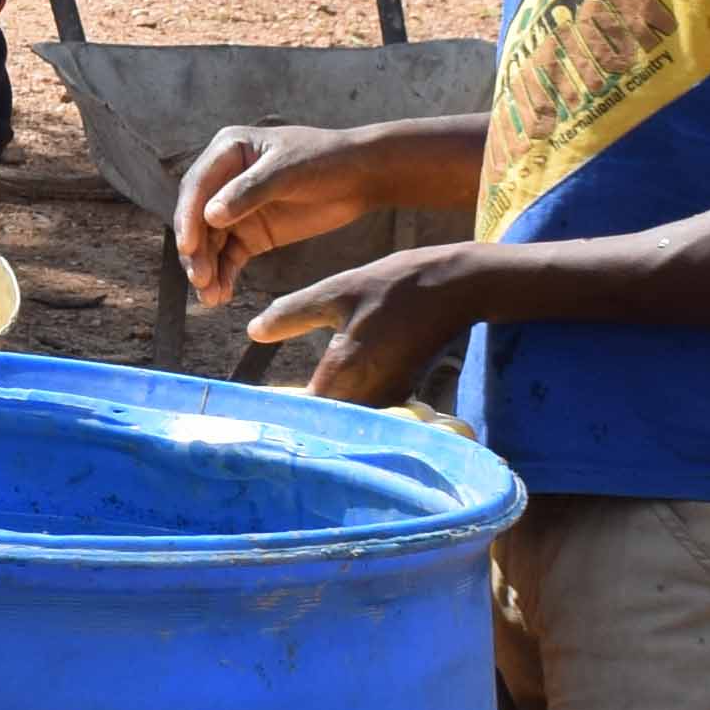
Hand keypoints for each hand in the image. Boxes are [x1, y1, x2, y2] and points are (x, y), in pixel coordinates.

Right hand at [175, 122, 398, 302]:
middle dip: (196, 251)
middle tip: (199, 279)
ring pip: (211, 243)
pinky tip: (222, 295)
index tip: (188, 247)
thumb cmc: (325, 160)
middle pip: (198, 219)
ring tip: (210, 297)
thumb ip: (248, 192)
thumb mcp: (288, 171)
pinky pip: (230, 257)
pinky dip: (225, 275)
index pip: (197, 187)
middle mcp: (225, 181)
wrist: (362, 178)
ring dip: (207, 269)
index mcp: (227, 152)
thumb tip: (209, 216)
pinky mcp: (252, 234)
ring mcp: (237, 209)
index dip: (188, 218)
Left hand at [245, 240, 490, 413]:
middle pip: (324, 424)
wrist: (457, 287)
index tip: (254, 414)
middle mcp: (367, 397)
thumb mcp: (336, 291)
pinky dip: (348, 410)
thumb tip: (252, 332)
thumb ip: (291, 315)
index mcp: (344, 373)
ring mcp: (388, 400)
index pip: (301, 412)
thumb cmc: (394, 285)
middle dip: (299, 422)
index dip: (278, 414)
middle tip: (267, 417)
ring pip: (346, 421)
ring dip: (324, 419)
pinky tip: (331, 398)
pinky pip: (367, 413)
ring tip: (293, 411)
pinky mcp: (402, 397)